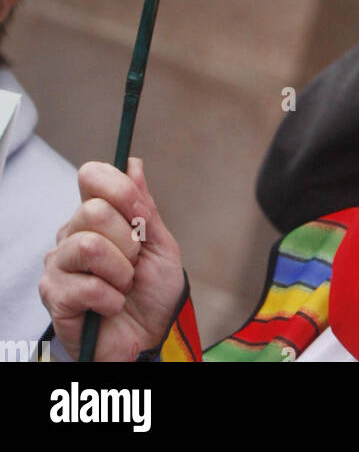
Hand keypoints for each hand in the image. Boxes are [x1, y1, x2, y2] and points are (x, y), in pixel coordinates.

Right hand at [40, 157, 184, 361]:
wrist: (148, 338)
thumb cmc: (153, 293)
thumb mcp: (160, 246)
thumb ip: (145, 207)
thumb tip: (133, 163)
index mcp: (98, 215)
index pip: (91, 176)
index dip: (120, 189)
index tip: (141, 214)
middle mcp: (72, 233)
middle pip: (94, 211)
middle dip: (128, 241)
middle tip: (133, 264)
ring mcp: (59, 263)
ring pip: (88, 246)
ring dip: (120, 271)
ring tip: (123, 286)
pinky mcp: (53, 294)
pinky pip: (85, 285)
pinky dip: (111, 298)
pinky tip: (111, 306)